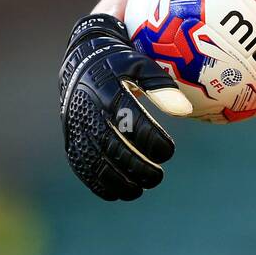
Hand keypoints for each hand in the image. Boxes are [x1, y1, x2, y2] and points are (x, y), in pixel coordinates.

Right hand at [58, 13, 187, 200]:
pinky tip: (118, 193)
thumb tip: (185, 112)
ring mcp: (75, 127)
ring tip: (141, 189)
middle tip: (158, 177)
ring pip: (94, 161)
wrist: (81, 61)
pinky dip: (98, 183)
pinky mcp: (70, 138)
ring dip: (117, 180)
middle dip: (135, 166)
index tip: (168, 152)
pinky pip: (81, 165)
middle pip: (110, 146)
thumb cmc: (119, 65)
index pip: (128, 119)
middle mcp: (87, 110)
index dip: (149, 138)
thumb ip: (162, 86)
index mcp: (106, 90)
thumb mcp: (140, 66)